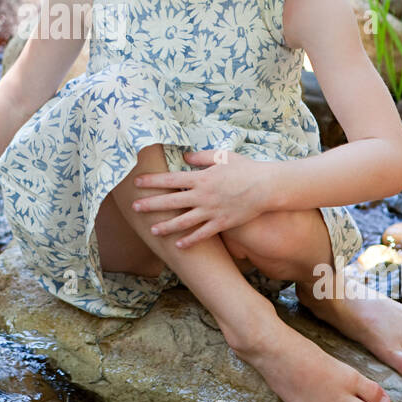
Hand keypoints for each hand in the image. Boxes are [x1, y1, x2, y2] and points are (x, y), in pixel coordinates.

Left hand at [131, 148, 272, 249]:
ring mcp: (211, 212)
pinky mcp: (222, 223)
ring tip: (153, 230)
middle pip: (171, 202)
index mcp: (201, 178)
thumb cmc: (245, 168)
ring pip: (183, 222)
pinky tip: (178, 244)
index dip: (152, 181)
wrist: (267, 187)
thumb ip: (200, 157)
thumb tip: (184, 157)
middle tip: (135, 208)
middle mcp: (203, 196)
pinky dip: (190, 240)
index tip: (137, 182)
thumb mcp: (222, 156)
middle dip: (151, 205)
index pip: (170, 180)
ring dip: (166, 227)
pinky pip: (202, 234)